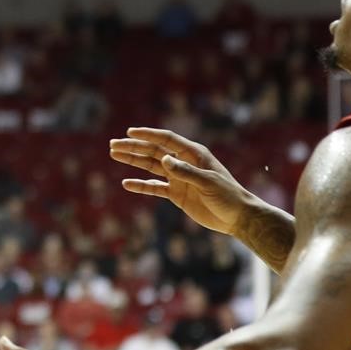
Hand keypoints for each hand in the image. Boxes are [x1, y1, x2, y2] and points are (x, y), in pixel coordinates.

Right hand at [110, 126, 256, 236]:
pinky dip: (141, 185)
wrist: (237, 217)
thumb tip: (164, 159)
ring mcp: (179, 178)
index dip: (148, 134)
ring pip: (151, 166)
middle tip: (113, 145)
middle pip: (154, 151)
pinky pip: (155, 187)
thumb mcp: (208, 182)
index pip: (166, 139)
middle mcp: (183, 163)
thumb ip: (186, 171)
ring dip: (133, 161)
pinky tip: (127, 183)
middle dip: (133, 147)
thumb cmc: (228, 195)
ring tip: (114, 154)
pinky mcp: (176, 194)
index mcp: (193, 154)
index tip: (130, 132)